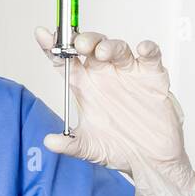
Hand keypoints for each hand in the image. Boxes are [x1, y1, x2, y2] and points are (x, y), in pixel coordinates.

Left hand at [34, 28, 194, 195]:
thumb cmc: (120, 148)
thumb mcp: (90, 148)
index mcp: (85, 87)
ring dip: (109, 46)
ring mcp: (128, 74)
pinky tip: (142, 50)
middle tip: (78, 43)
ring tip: (101, 53)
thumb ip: (69, 144)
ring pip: (117, 48)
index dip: (53, 47)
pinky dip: (148, 50)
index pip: (65, 62)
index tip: (42, 35)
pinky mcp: (152, 77)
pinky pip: (151, 57)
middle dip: (83, 41)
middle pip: (91, 48)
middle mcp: (104, 76)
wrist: (151, 160)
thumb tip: (49, 142)